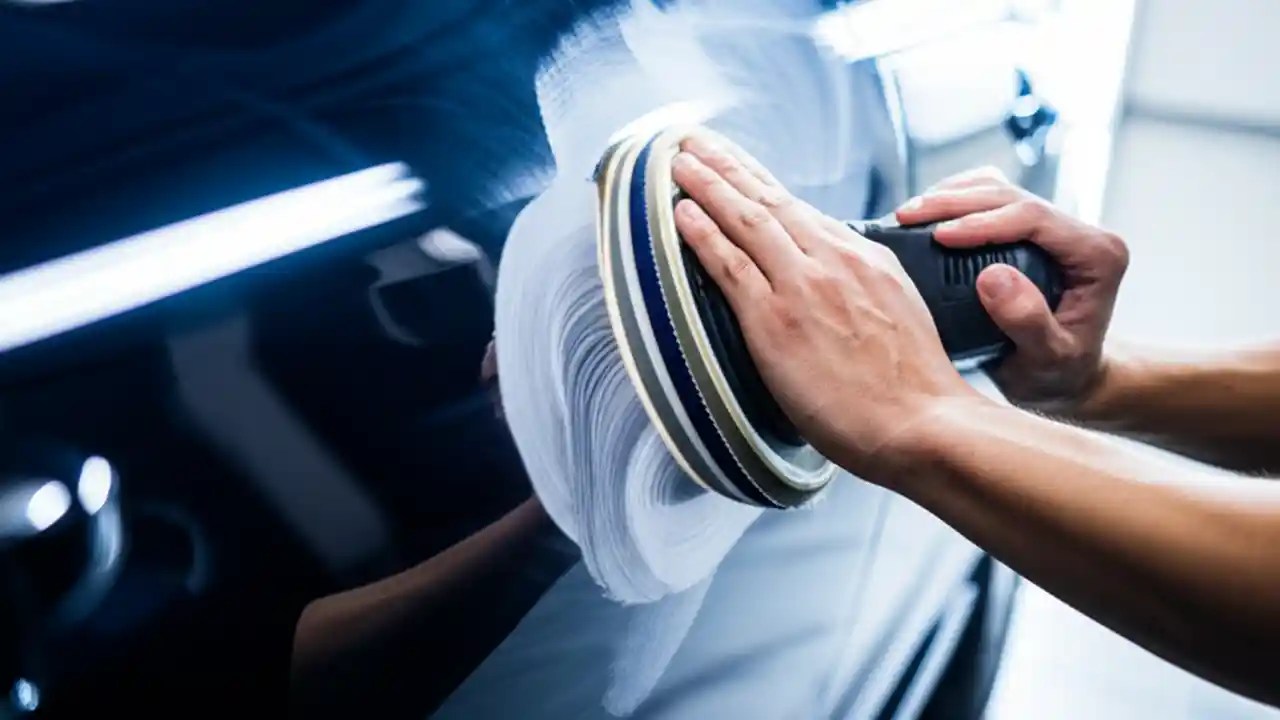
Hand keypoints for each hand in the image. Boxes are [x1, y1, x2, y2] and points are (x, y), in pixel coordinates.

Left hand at [670, 132, 979, 478]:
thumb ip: (864, 287)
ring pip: (746, 218)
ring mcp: (803, 286)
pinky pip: (730, 264)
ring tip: (679, 160)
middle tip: (694, 140)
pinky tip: (681, 212)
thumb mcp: (899, 312)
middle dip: (727, 164)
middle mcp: (833, 260)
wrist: (923, 423)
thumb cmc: (912, 387)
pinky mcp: (776, 320)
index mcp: (864, 257)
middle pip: (770, 198)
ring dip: (708, 184)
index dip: (761, 181)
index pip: (800, 209)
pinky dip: (703, 233)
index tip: (736, 162)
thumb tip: (837, 282)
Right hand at [895, 167, 1128, 412]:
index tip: (942, 236)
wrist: (1062, 377)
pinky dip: (953, 200)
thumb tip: (993, 278)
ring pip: (998, 188)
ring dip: (950, 196)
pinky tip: (925, 216)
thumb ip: (1028, 322)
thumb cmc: (1058, 373)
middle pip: (1012, 195)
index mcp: (1098, 255)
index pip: (1036, 217)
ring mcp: (1052, 226)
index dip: (984, 221)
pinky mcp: (1027, 229)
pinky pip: (988, 197)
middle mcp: (1078, 233)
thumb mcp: (1048, 360)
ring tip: (909, 214)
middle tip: (909, 216)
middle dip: (956, 201)